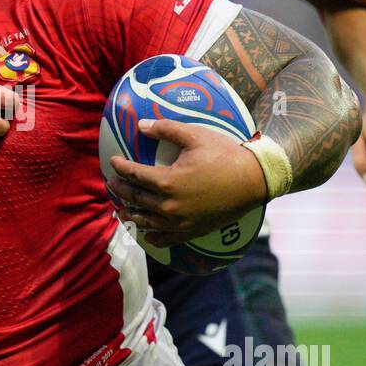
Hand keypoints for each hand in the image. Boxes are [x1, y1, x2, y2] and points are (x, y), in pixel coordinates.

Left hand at [105, 119, 267, 248]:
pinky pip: (166, 239)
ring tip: (121, 210)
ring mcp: (180, 222)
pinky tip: (147, 235)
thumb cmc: (224, 155)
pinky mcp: (192, 231)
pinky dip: (153, 238)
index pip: (134, 175)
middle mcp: (169, 206)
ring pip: (146, 221)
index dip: (120, 167)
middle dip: (121, 190)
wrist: (253, 180)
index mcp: (167, 182)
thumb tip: (141, 125)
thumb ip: (166, 129)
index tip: (113, 161)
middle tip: (112, 184)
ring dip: (131, 215)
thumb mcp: (195, 135)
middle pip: (136, 198)